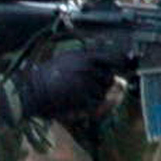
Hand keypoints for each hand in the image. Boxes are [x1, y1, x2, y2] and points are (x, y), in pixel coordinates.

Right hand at [13, 42, 128, 123]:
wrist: (34, 90)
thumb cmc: (48, 74)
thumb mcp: (67, 57)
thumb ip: (86, 56)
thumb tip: (105, 55)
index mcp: (84, 57)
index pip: (112, 57)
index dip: (121, 61)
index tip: (126, 63)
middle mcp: (88, 69)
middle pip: (110, 77)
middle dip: (104, 82)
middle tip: (90, 85)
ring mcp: (86, 85)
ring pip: (103, 92)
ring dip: (95, 94)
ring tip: (79, 93)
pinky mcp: (83, 99)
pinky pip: (95, 104)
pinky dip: (90, 105)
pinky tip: (78, 102)